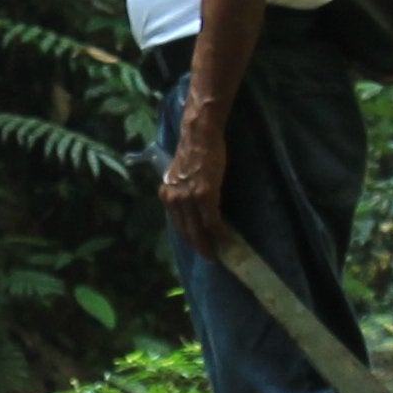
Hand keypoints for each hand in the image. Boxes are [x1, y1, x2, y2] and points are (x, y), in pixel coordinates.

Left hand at [157, 123, 231, 259]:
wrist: (199, 136)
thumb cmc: (194, 151)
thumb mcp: (179, 174)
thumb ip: (181, 190)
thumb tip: (189, 203)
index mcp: (166, 194)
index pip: (177, 223)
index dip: (189, 238)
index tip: (198, 247)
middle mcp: (173, 200)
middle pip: (186, 232)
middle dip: (199, 247)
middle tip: (210, 257)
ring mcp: (188, 199)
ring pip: (198, 230)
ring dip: (209, 245)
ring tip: (218, 254)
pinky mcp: (204, 196)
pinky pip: (212, 221)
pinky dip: (220, 233)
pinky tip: (226, 239)